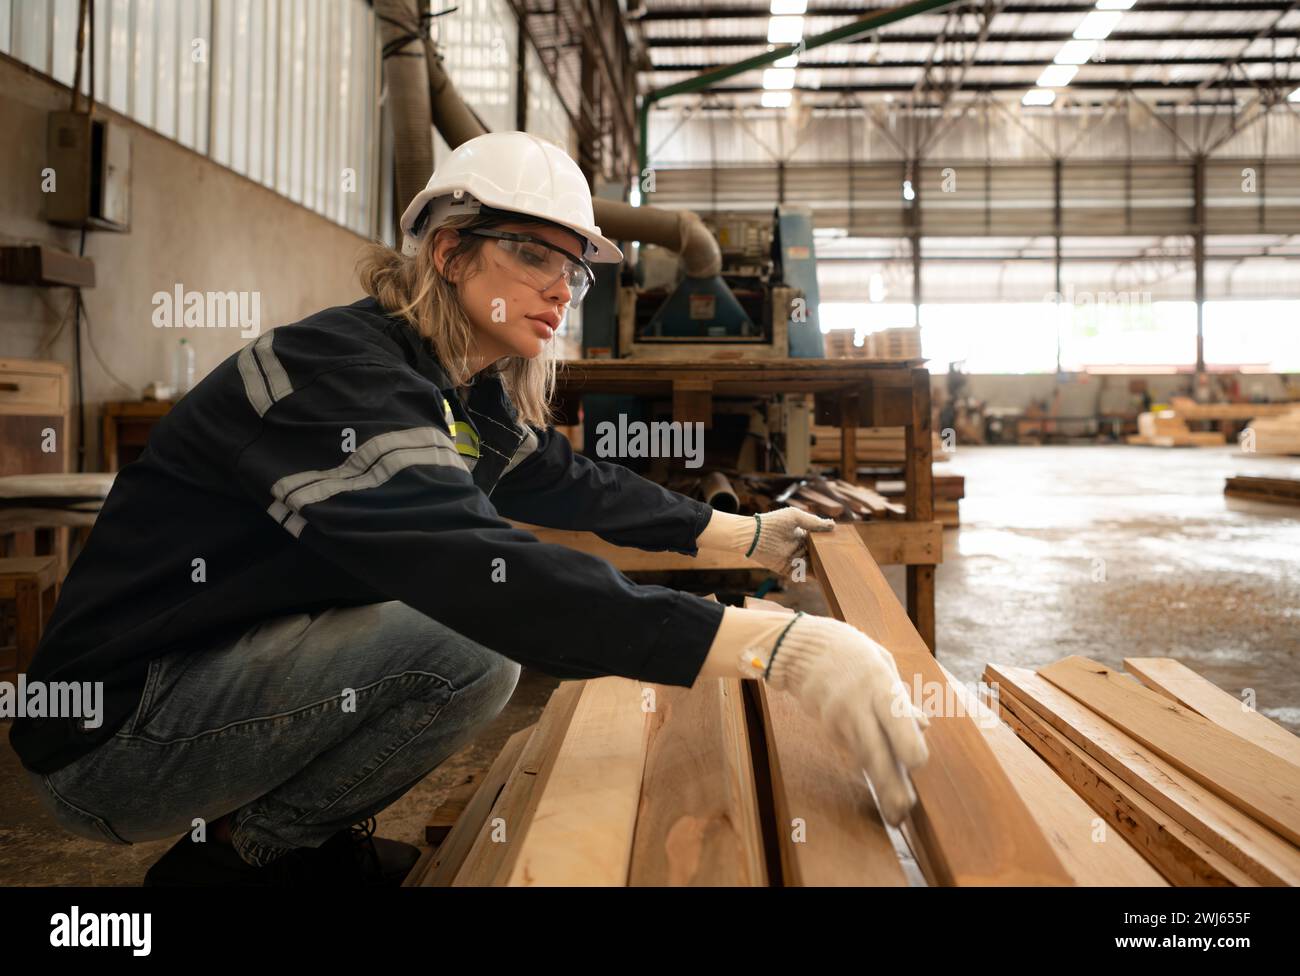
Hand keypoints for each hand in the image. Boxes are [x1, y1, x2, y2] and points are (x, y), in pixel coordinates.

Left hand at [696, 507, 834, 578]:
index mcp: (802, 535)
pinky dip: (812, 576)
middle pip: (817, 555)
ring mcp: (794, 559)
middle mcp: (799, 548)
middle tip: (844, 561)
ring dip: (822, 568)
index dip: (829, 543)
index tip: (843, 546)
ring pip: (812, 565)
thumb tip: (833, 524)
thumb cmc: (773, 522)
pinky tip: (824, 577)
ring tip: (838, 571)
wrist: (753, 536)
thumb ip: (813, 521)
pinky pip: (802, 574)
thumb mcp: (795, 517)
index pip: (819, 541)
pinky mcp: (787, 569)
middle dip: (828, 557)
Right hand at [766, 614, 929, 825]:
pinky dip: (868, 763)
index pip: (894, 717)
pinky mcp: (827, 727)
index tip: (918, 764)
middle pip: (874, 750)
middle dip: (889, 785)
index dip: (905, 742)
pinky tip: (882, 777)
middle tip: (902, 814)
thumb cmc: (851, 651)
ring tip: (896, 813)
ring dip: (881, 784)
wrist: (799, 647)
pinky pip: (853, 747)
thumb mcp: (882, 662)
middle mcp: (856, 704)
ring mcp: (837, 718)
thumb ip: (902, 697)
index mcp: (878, 683)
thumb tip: (923, 725)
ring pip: (863, 757)